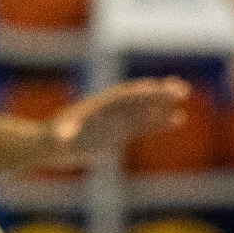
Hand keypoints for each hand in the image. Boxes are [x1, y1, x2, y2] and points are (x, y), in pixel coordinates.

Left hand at [47, 77, 191, 165]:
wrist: (52, 145)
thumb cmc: (50, 140)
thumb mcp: (53, 138)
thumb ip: (59, 135)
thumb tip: (63, 137)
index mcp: (94, 108)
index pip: (118, 98)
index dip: (135, 93)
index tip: (154, 87)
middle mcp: (108, 110)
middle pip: (135, 99)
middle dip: (155, 93)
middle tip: (180, 87)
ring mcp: (115, 120)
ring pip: (143, 109)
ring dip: (162, 102)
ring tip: (183, 94)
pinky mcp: (120, 131)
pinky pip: (143, 125)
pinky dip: (160, 121)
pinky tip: (178, 119)